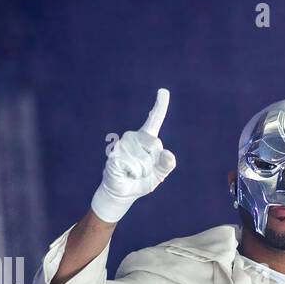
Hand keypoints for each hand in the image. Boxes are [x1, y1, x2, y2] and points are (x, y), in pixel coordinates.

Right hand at [90, 88, 177, 222]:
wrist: (123, 193)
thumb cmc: (142, 181)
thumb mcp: (159, 175)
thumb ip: (167, 165)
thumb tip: (170, 155)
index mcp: (147, 140)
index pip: (154, 120)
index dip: (160, 106)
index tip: (163, 91)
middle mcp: (134, 137)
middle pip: (155, 145)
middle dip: (153, 163)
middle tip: (143, 170)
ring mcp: (122, 144)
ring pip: (144, 157)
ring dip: (143, 170)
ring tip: (134, 171)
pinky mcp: (115, 154)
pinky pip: (133, 165)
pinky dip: (133, 174)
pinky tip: (126, 173)